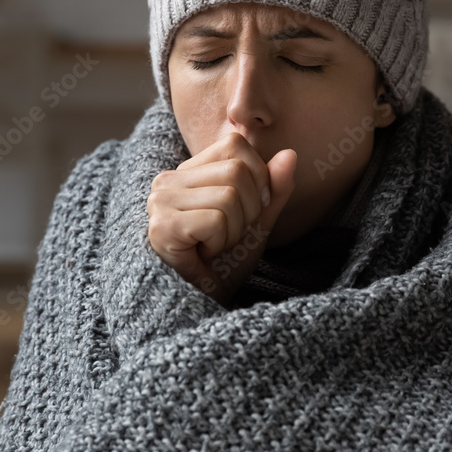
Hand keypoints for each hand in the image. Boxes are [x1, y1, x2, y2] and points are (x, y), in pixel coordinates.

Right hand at [147, 132, 295, 306]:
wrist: (205, 305)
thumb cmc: (225, 264)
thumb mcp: (258, 221)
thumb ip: (274, 189)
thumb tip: (290, 154)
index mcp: (188, 171)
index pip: (235, 145)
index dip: (257, 178)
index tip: (246, 213)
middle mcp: (168, 180)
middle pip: (237, 171)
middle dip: (248, 210)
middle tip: (228, 236)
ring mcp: (160, 203)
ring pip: (229, 195)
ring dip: (234, 230)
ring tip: (215, 246)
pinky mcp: (162, 227)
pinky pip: (216, 219)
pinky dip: (221, 242)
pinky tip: (204, 255)